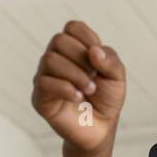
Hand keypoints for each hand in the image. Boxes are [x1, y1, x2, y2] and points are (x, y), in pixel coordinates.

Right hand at [32, 20, 126, 153]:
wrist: (100, 129)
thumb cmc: (106, 100)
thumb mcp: (117, 77)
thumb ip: (110, 60)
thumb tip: (94, 51)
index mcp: (73, 48)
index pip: (72, 27)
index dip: (88, 39)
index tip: (99, 60)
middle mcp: (55, 59)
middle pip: (59, 40)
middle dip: (82, 59)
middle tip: (94, 77)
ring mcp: (44, 77)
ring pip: (50, 59)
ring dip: (76, 75)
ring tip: (89, 90)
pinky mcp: (39, 97)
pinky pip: (44, 83)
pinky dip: (66, 88)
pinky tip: (78, 97)